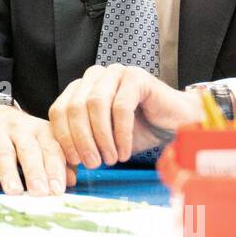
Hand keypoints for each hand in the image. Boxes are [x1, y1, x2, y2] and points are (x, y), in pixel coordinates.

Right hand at [0, 105, 69, 195]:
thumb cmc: (22, 136)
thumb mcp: (42, 142)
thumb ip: (58, 161)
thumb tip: (71, 180)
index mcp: (40, 130)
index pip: (50, 148)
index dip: (55, 169)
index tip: (57, 190)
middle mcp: (20, 129)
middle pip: (28, 150)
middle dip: (35, 172)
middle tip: (40, 193)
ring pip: (4, 153)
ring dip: (9, 173)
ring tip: (15, 191)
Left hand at [48, 64, 203, 168]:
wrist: (176, 124)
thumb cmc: (139, 131)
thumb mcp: (104, 139)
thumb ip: (83, 142)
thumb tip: (64, 160)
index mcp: (82, 88)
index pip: (59, 110)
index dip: (64, 137)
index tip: (74, 161)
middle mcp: (95, 76)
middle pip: (75, 107)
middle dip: (81, 139)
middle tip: (92, 163)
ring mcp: (116, 73)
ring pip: (95, 104)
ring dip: (101, 137)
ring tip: (109, 159)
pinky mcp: (136, 77)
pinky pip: (121, 107)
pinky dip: (121, 134)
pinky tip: (124, 152)